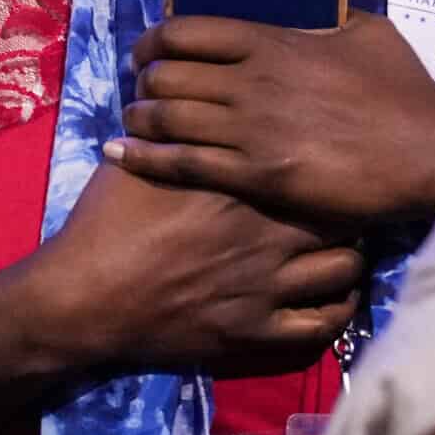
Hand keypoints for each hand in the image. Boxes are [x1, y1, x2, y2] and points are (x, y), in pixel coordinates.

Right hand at [26, 161, 365, 377]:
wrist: (84, 296)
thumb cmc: (104, 224)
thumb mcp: (132, 166)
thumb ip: (168, 138)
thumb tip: (177, 105)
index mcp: (237, 185)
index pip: (308, 166)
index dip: (324, 166)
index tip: (321, 164)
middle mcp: (264, 232)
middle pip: (342, 215)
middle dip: (348, 210)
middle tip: (342, 208)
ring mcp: (265, 285)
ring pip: (346, 268)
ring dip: (349, 258)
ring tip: (341, 250)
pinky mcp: (258, 330)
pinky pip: (323, 324)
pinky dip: (338, 308)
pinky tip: (334, 296)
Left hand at [111, 12, 434, 225]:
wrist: (434, 154)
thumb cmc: (408, 94)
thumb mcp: (370, 33)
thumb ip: (331, 19)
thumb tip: (318, 9)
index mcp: (274, 42)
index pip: (188, 30)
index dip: (154, 40)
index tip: (145, 52)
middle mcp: (252, 81)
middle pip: (167, 74)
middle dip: (141, 82)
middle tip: (137, 92)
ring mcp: (252, 128)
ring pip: (166, 117)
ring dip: (137, 118)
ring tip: (128, 123)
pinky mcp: (257, 174)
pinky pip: (182, 163)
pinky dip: (143, 157)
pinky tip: (120, 155)